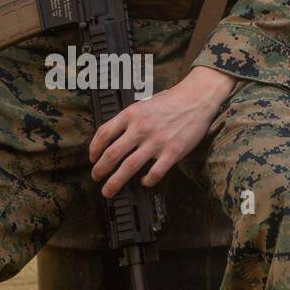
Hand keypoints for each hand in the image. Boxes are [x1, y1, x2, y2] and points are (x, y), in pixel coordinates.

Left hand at [88, 66, 238, 198]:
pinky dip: (146, 181)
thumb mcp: (143, 104)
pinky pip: (155, 173)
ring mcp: (156, 141)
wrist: (196, 99)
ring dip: (115, 182)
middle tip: (96, 177)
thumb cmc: (171, 101)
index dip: (94, 149)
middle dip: (99, 170)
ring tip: (108, 190)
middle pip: (112, 154)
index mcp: (131, 114)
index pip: (104, 134)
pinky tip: (143, 182)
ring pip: (128, 167)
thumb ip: (129, 120)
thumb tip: (113, 138)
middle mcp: (141, 128)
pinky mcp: (172, 152)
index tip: (92, 158)